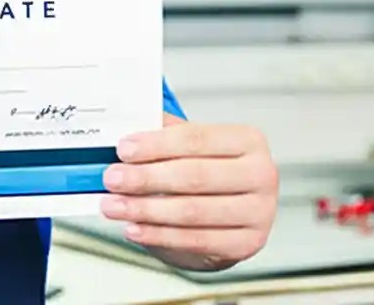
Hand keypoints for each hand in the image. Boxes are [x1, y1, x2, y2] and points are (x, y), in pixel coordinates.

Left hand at [100, 114, 277, 269]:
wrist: (231, 212)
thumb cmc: (208, 172)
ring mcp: (259, 212)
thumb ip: (164, 134)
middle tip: (113, 178)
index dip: (156, 145)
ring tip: (115, 205)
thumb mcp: (191, 146)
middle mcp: (261, 175)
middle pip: (194, 176)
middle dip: (146, 178)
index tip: (124, 149)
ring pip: (192, 212)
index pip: (196, 139)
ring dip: (145, 210)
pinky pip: (196, 240)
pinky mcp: (247, 243)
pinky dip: (159, 235)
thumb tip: (124, 129)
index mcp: (248, 141)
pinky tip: (136, 228)